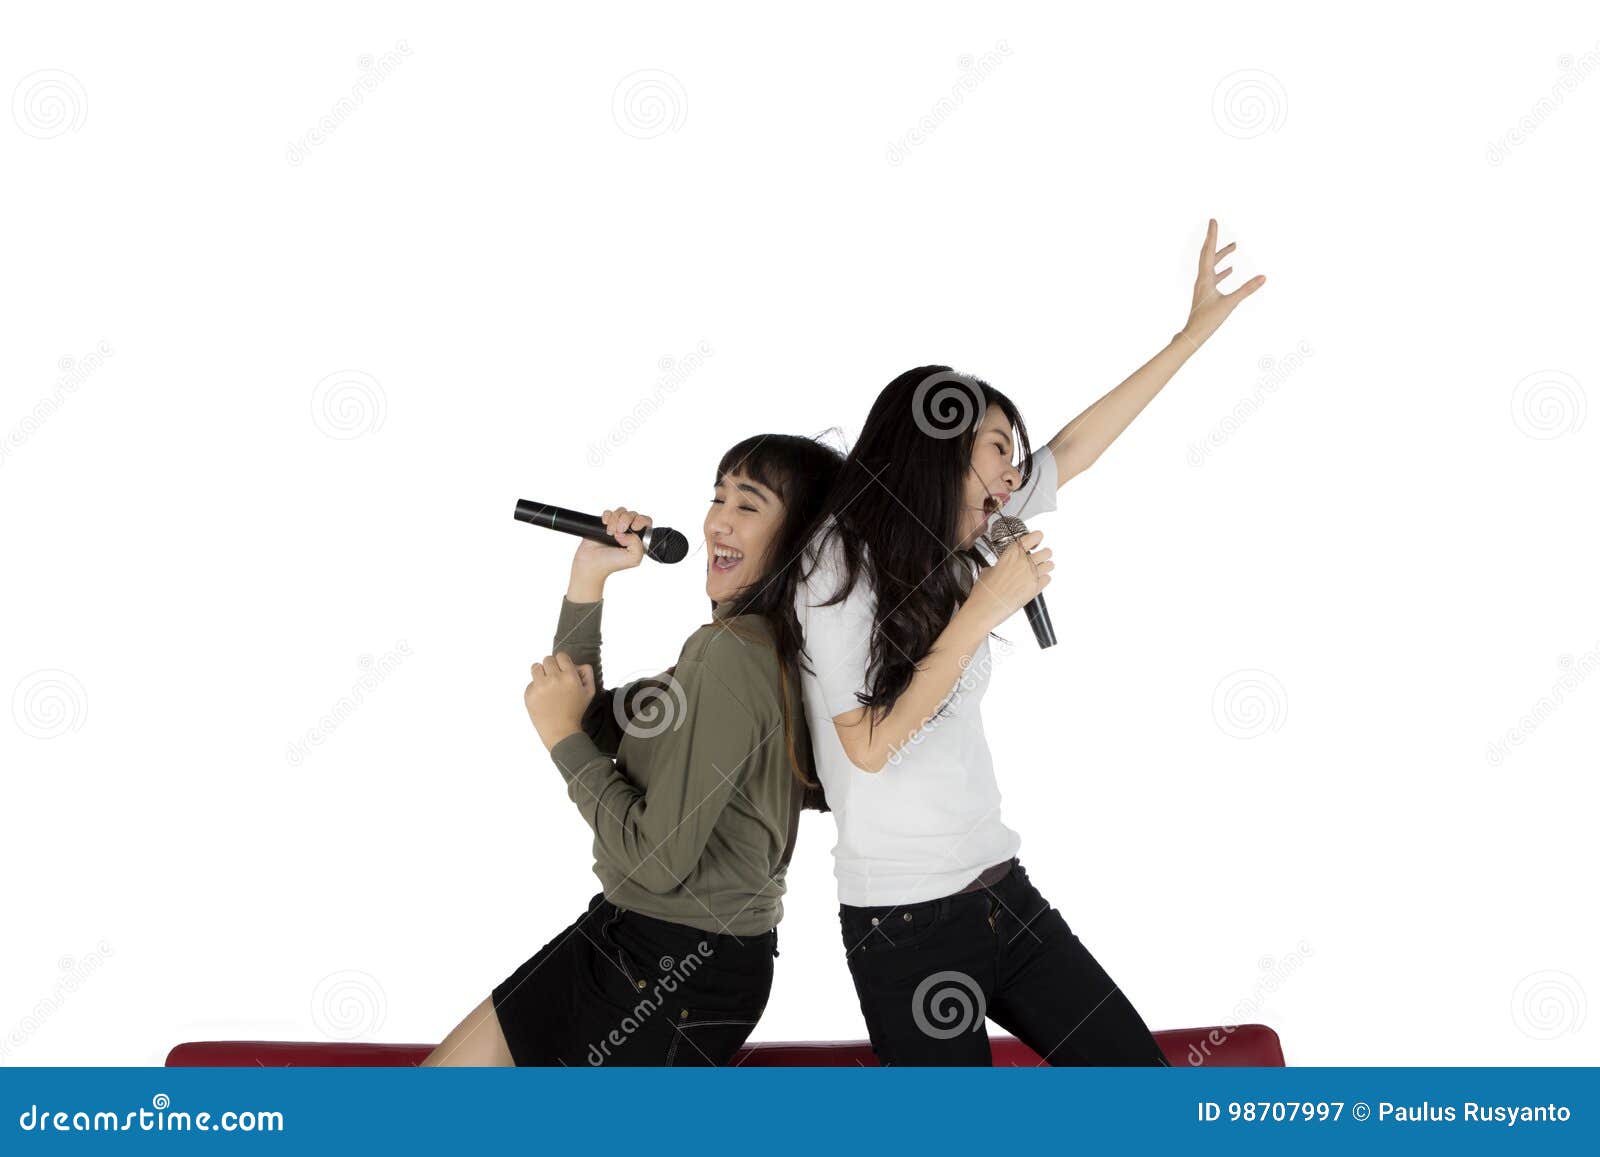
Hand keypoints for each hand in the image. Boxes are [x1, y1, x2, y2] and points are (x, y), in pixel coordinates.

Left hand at [524, 652, 595, 749]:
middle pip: (547, 659)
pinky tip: (543, 698)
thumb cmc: (575, 711)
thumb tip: (578, 664)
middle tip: (554, 678)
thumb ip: (587, 674)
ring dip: (541, 673)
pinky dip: (535, 688)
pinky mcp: (529, 694)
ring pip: (535, 667)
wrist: (561, 731)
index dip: (562, 662)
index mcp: (570, 677)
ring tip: (546, 684)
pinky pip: (530, 683)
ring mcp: (540, 686)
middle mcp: (554, 679)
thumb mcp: (589, 692)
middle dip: (551, 667)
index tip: (562, 669)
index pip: (561, 656)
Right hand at [569, 506, 651, 595]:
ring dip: (615, 519)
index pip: (646, 521)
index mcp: (639, 538)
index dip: (641, 521)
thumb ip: (638, 544)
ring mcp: (617, 526)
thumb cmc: (613, 563)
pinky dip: (607, 516)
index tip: (634, 527)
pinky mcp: (605, 523)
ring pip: (621, 511)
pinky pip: (608, 512)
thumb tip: (626, 532)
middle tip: (619, 531)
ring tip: (610, 532)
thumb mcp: (634, 558)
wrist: (592, 562)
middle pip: (633, 514)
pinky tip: (604, 525)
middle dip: (626, 520)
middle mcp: (629, 531)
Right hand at [962, 530, 1052, 635]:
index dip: (1037, 537)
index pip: (1035, 536)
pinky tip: (1034, 581)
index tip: (1035, 541)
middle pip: (1047, 551)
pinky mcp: (1035, 589)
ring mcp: (1032, 576)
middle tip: (1037, 557)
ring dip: (1045, 566)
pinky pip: (1048, 579)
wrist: (985, 609)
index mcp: (1012, 553)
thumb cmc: (984, 591)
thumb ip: (1001, 564)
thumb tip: (1003, 566)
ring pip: (1050, 564)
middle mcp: (1024, 562)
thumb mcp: (989, 570)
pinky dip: (1043, 579)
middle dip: (1043, 554)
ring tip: (1038, 569)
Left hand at [1177, 218, 1265, 348]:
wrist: (1193, 334)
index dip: (1212, 235)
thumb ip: (1247, 290)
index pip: (1208, 251)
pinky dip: (1222, 270)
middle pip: (1207, 254)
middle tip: (1215, 225)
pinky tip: (1230, 269)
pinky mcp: (1206, 293)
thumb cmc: (1208, 320)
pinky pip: (1214, 276)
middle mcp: (1202, 279)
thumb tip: (1264, 277)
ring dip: (1221, 254)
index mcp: (1205, 278)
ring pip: (1212, 265)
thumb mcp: (1230, 304)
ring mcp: (1203, 286)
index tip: (1212, 221)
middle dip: (1213, 239)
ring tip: (1234, 246)